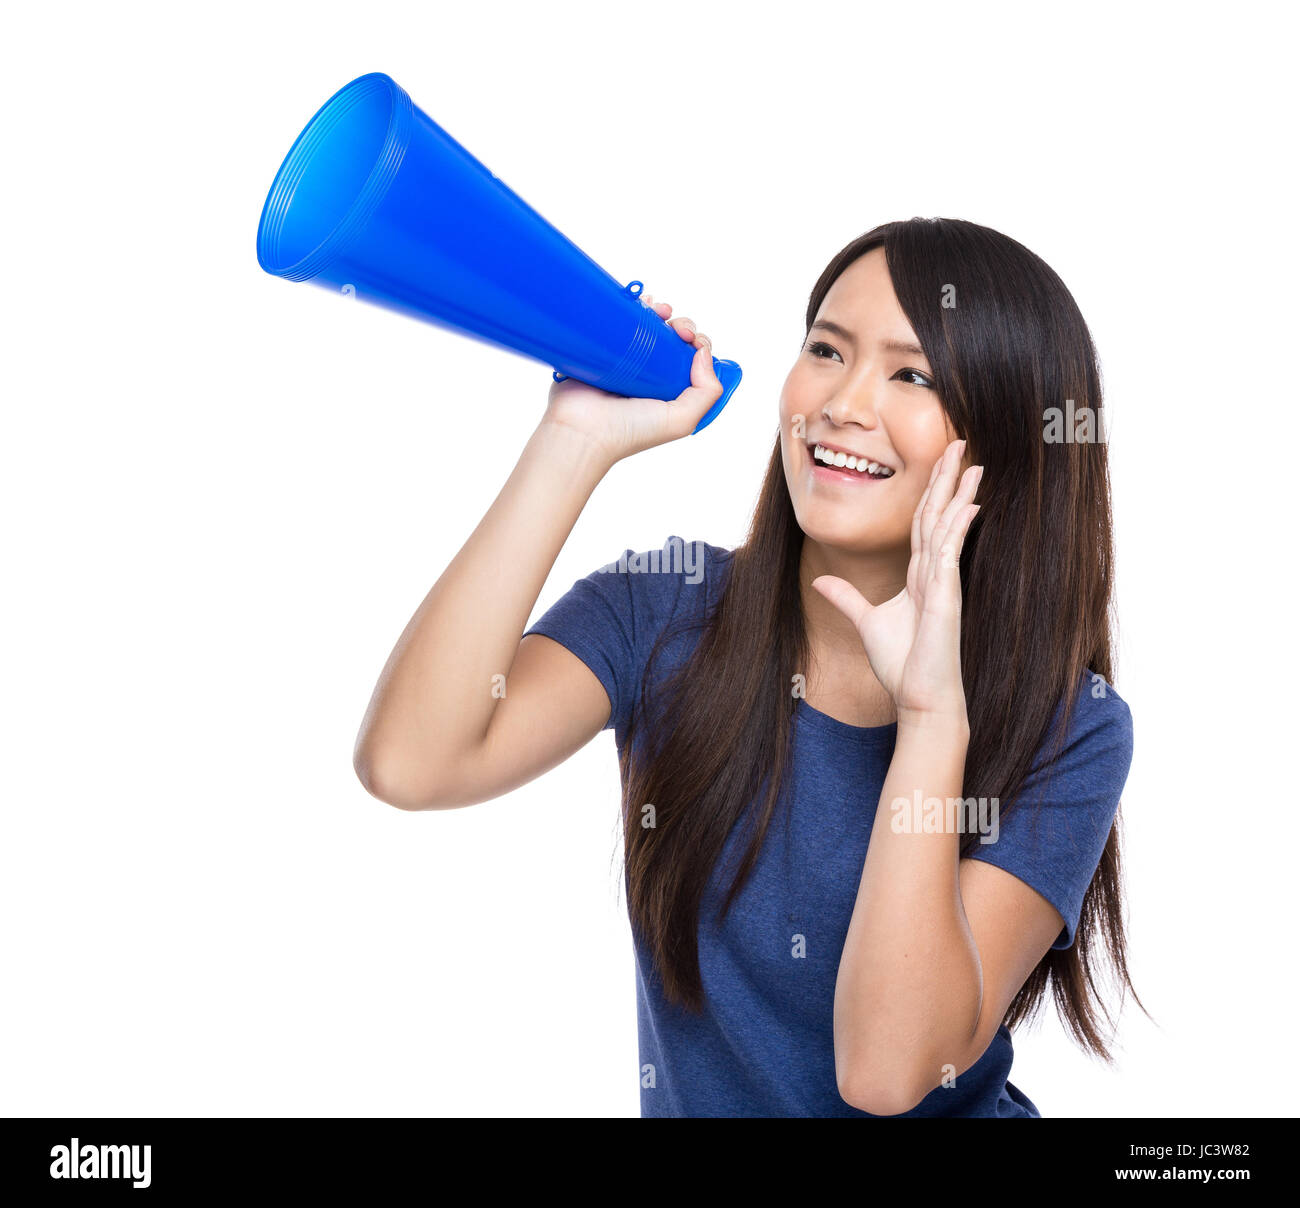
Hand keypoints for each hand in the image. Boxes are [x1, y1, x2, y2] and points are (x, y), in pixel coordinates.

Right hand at [541, 294, 722, 463]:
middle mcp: (649, 376)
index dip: (698, 343)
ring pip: (648, 327)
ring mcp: (623, 361)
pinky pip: (619, 322)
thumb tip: (702, 352)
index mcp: (669, 392)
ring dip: (659, 312)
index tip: (691, 340)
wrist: (581, 428)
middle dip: (682, 325)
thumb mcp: (681, 421)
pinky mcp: (600, 349)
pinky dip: (631, 307)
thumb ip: (706, 392)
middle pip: (674, 339)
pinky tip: (640, 301)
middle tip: (676, 328)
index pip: (693, 360)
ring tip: (657, 309)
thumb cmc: (629, 430)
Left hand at [810, 439, 982, 727]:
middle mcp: (934, 574)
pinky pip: (950, 554)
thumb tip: (820, 581)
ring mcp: (943, 584)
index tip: (941, 464)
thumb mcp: (865, 622)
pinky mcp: (946, 597)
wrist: (918, 698)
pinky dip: (957, 528)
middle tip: (961, 444)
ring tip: (972, 462)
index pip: (923, 524)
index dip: (930, 493)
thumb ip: (846, 597)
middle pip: (939, 516)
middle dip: (949, 480)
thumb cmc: (901, 666)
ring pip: (948, 528)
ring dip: (959, 494)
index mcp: (918, 577)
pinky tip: (968, 504)